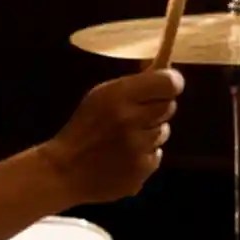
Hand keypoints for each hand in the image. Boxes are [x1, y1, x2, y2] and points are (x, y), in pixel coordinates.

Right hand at [39, 68, 183, 203]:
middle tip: (140, 112)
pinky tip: (125, 155)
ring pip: (164, 131)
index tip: (168, 83)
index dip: (172, 81)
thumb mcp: (100, 96)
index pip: (168, 83)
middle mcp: (131, 120)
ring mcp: (138, 147)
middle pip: (170, 106)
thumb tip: (159, 68)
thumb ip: (131, 84)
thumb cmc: (83, 128)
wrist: (66, 170)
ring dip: (151, 131)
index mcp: (119, 96)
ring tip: (127, 137)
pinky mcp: (142, 170)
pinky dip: (145, 154)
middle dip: (158, 107)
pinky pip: (157, 154)